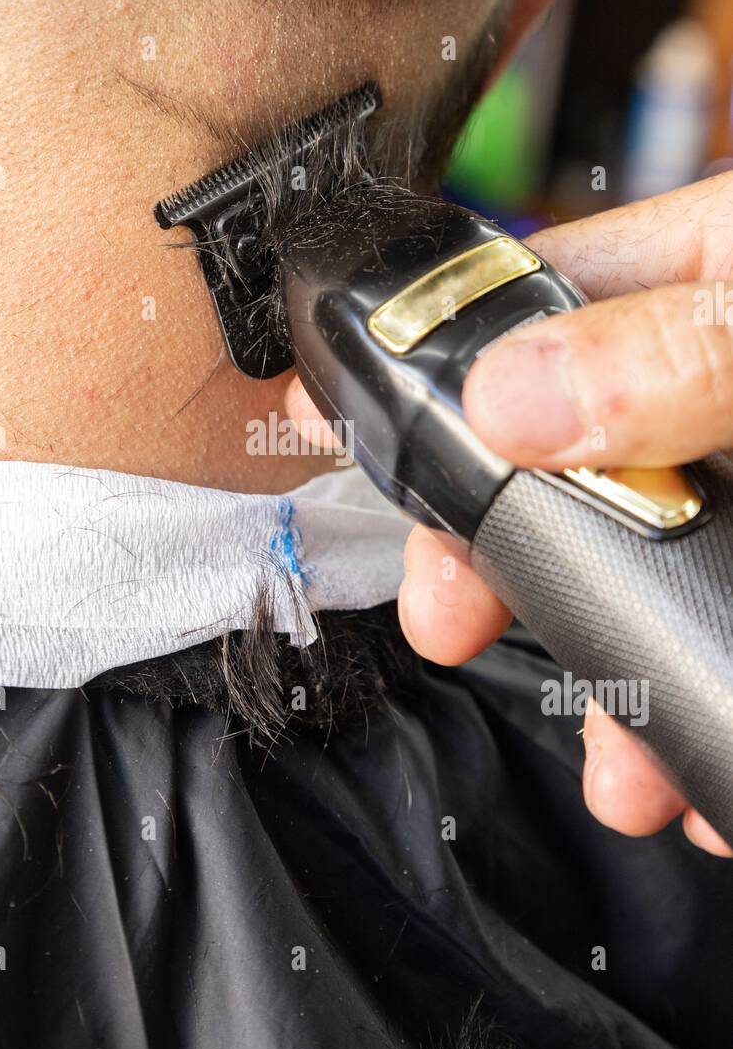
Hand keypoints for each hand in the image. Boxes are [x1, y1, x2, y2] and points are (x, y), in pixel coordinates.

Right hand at [286, 172, 732, 855]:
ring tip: (629, 773)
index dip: (426, 384)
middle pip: (560, 470)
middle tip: (456, 623)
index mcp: (700, 274)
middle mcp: (705, 383)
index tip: (352, 452)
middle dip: (505, 566)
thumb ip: (672, 349)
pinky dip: (698, 703)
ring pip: (643, 572)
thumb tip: (514, 397)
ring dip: (616, 679)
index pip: (522, 313)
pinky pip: (710, 632)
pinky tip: (704, 771)